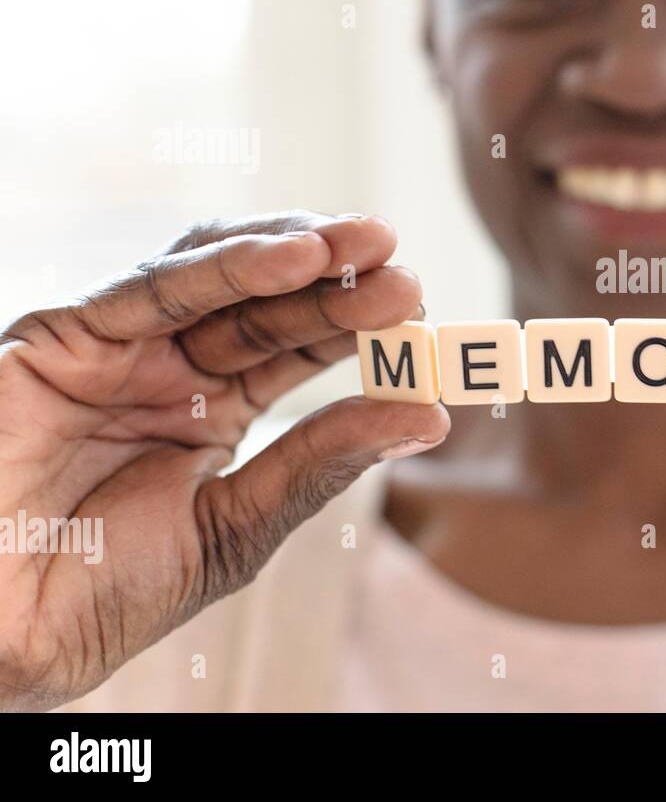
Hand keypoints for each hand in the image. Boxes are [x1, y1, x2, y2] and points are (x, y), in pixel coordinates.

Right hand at [0, 212, 448, 709]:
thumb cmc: (102, 593)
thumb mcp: (234, 526)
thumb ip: (320, 464)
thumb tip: (432, 417)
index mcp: (212, 412)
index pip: (299, 352)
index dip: (359, 328)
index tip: (422, 313)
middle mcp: (170, 369)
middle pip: (271, 309)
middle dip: (340, 285)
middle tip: (407, 271)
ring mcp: (120, 349)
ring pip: (220, 281)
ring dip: (296, 255)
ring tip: (369, 245)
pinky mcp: (61, 337)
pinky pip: (151, 290)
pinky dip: (224, 266)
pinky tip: (295, 256)